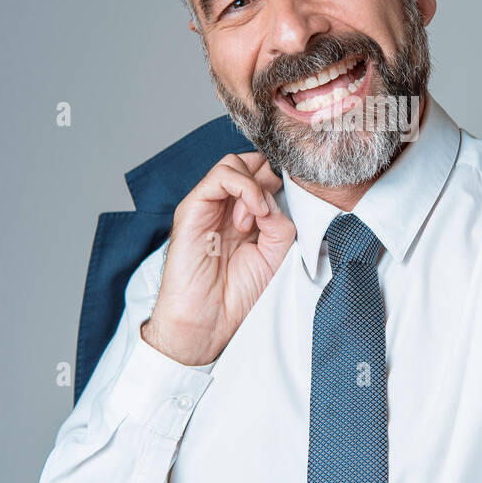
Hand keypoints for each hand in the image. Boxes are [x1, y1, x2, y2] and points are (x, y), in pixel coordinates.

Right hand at [143, 151, 295, 365]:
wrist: (207, 320)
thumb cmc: (237, 293)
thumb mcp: (275, 254)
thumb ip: (280, 221)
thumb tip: (271, 199)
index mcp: (246, 215)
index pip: (265, 175)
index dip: (282, 183)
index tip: (288, 208)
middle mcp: (226, 206)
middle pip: (251, 162)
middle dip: (269, 178)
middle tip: (271, 213)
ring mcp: (209, 205)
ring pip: (236, 162)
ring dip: (256, 186)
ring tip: (257, 220)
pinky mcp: (193, 207)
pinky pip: (221, 174)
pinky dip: (245, 187)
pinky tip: (252, 214)